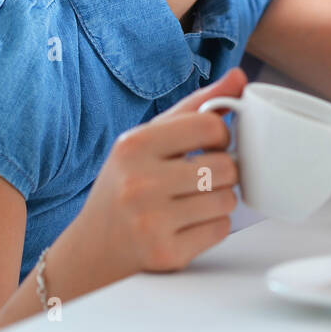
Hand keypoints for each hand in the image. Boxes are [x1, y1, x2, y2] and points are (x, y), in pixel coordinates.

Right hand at [54, 67, 244, 291]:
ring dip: (219, 200)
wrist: (91, 250)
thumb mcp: (148, 139)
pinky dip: (212, 226)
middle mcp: (139, 183)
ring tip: (190, 201)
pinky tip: (186, 225)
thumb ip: (195, 106)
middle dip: (222, 171)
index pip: (211, 126)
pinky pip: (221, 229)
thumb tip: (239, 77)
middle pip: (226, 166)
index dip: (220, 135)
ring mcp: (151, 222)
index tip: (210, 144)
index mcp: (134, 146)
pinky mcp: (167, 255)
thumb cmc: (125, 186)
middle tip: (200, 177)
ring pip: (228, 200)